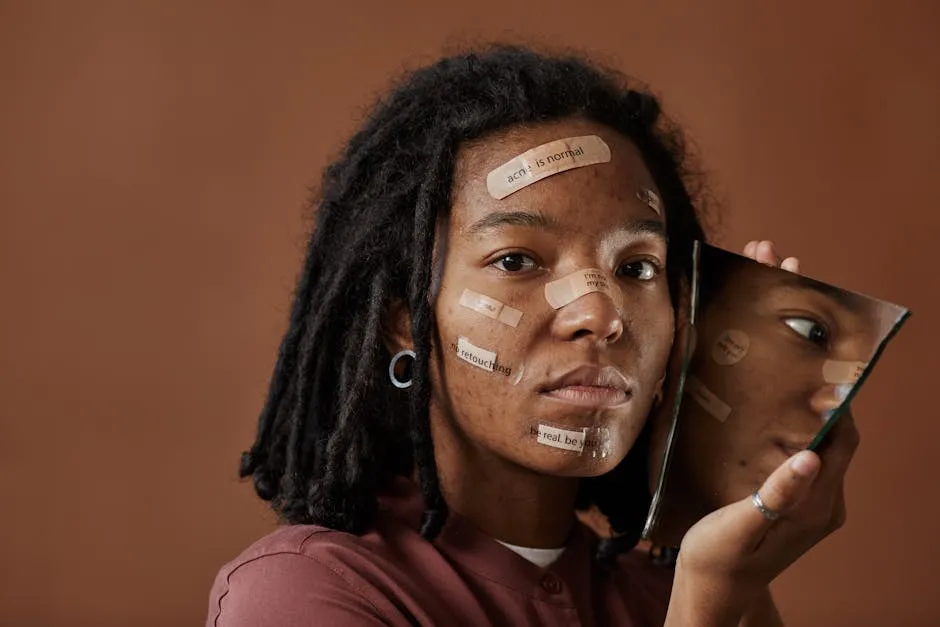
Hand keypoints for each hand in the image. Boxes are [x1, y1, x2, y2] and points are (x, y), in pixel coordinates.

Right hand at [664, 240, 858, 626]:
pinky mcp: (767, 466)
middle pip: (816, 389)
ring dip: (775, 345)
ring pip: (790, 394)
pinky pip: (769, 410)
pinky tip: (732, 350)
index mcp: (819, 488)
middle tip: (781, 270)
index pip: (839, 414)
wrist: (710, 590)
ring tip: (752, 292)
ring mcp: (790, 466)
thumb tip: (809, 457)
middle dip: (800, 329)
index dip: (832, 365)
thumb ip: (779, 499)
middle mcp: (812, 472)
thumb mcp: (745, 532)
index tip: (818, 317)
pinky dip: (758, 373)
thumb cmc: (723, 562)